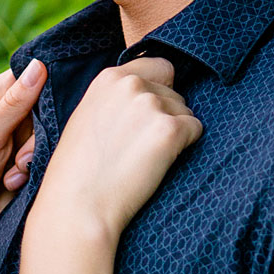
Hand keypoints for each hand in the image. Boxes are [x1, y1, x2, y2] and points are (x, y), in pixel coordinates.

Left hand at [0, 61, 44, 254]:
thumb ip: (14, 103)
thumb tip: (40, 64)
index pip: (33, 74)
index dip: (46, 86)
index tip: (44, 110)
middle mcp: (12, 113)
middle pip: (49, 106)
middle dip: (38, 135)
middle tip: (20, 158)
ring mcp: (24, 138)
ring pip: (52, 134)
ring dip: (33, 157)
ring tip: (12, 175)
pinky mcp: (33, 161)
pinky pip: (51, 156)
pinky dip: (34, 171)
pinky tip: (15, 183)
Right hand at [36, 57, 200, 243]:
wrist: (78, 206)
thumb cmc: (77, 171)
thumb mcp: (87, 117)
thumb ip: (115, 98)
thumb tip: (148, 92)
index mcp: (109, 77)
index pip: (159, 66)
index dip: (159, 91)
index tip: (144, 118)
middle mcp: (131, 84)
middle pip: (174, 92)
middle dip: (166, 115)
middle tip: (139, 146)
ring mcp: (152, 105)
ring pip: (185, 112)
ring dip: (174, 133)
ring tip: (143, 158)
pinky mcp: (169, 131)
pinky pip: (195, 130)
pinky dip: (185, 147)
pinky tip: (157, 164)